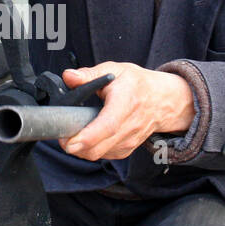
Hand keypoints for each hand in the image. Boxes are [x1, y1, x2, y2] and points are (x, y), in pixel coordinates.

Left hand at [59, 63, 193, 160]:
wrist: (162, 100)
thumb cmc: (137, 84)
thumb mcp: (115, 70)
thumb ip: (89, 74)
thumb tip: (68, 76)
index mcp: (126, 103)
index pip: (107, 126)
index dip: (86, 137)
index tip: (67, 140)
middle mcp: (130, 126)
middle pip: (99, 147)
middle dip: (75, 146)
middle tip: (62, 135)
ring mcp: (129, 141)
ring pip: (98, 154)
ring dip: (81, 149)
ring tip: (73, 133)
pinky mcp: (126, 149)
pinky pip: (103, 155)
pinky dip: (90, 150)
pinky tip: (87, 138)